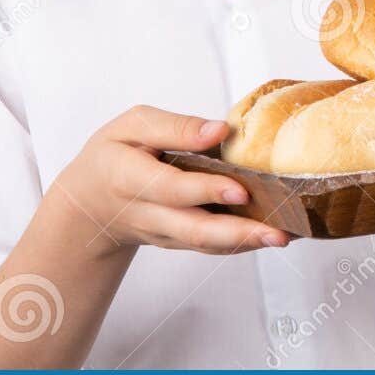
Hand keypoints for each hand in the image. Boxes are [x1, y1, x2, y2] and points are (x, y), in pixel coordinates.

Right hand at [51, 104, 290, 255]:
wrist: (90, 205)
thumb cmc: (114, 155)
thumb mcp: (131, 127)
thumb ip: (174, 127)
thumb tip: (219, 130)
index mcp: (131, 179)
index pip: (172, 188)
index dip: (206, 190)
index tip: (241, 189)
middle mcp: (149, 214)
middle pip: (194, 229)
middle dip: (237, 233)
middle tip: (276, 232)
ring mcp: (165, 234)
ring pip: (205, 244)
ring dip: (246, 243)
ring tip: (284, 236)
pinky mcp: (179, 242)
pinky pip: (210, 247)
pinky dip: (242, 245)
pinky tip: (273, 237)